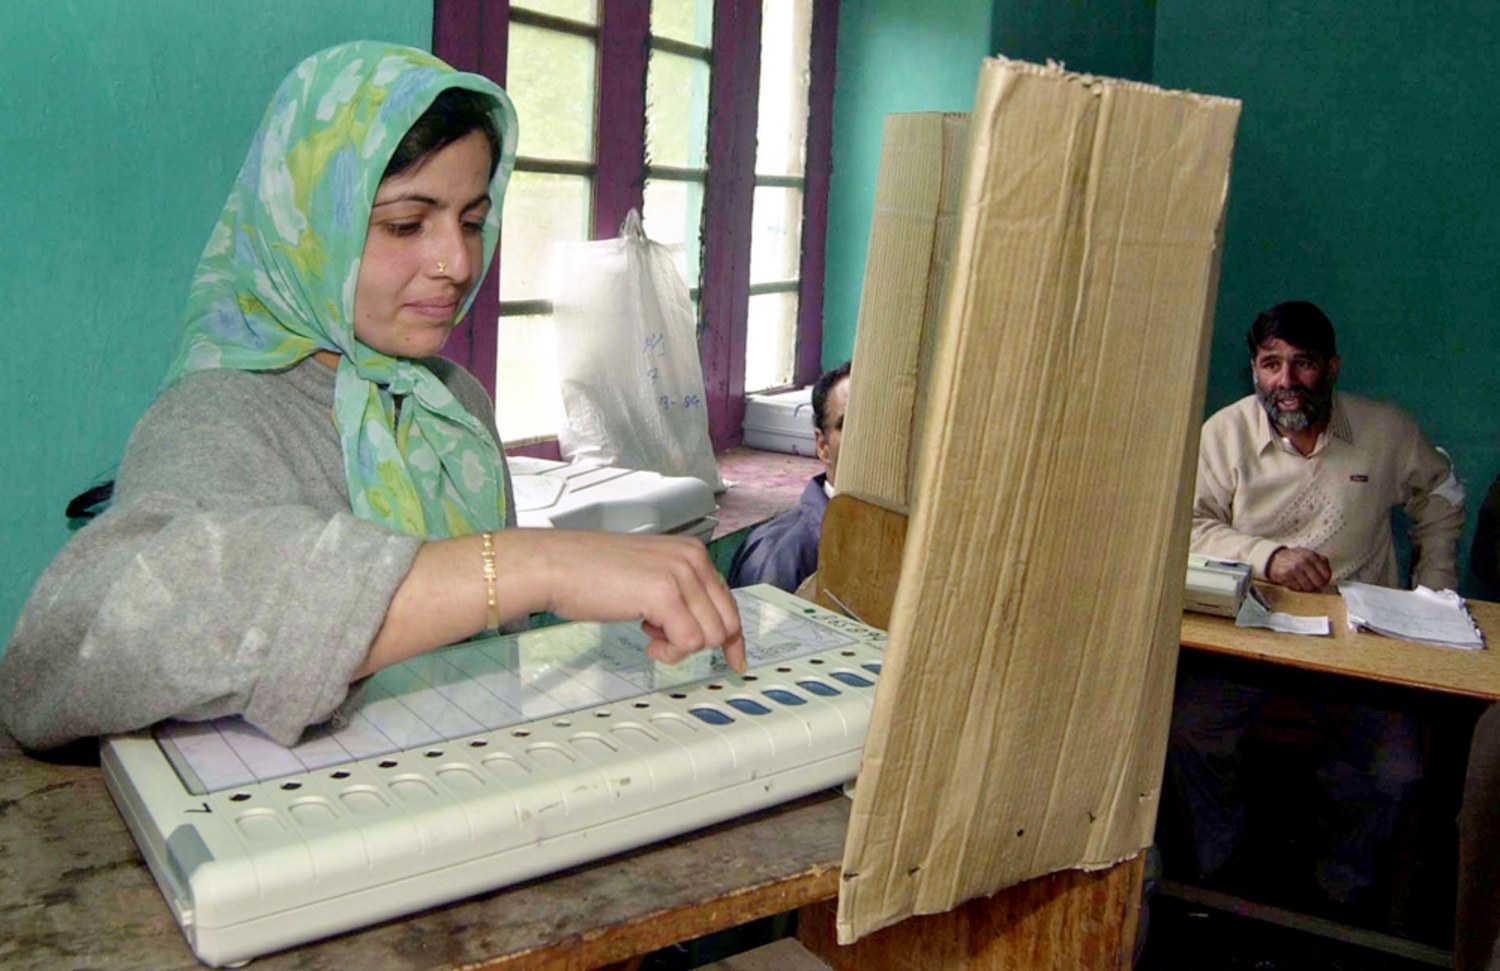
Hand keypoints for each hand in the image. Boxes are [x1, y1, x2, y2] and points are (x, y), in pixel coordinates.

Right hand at [507, 529, 746, 672]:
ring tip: (650, 636)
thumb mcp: (647, 575)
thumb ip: (677, 593)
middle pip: (726, 622)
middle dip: (700, 644)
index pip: (728, 600)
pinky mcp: (665, 595)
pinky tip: (647, 642)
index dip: (733, 637)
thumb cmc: (589, 572)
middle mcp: (692, 559)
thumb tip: (698, 626)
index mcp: (691, 552)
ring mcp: (680, 575)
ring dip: (680, 648)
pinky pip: (689, 642)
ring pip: (711, 636)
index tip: (735, 659)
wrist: (554, 566)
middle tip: (664, 643)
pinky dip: (670, 652)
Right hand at [1266, 546, 1331, 591]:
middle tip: (1312, 582)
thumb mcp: (1308, 553)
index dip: (1325, 579)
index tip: (1322, 580)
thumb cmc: (1292, 557)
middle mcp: (1303, 562)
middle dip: (1316, 584)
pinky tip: (1294, 581)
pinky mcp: (1286, 577)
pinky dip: (1297, 586)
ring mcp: (1294, 570)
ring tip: (1302, 581)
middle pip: (1319, 582)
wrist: (1273, 558)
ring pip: (1309, 587)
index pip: (1326, 574)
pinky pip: (1298, 588)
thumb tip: (1328, 572)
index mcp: (1311, 556)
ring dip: (1306, 586)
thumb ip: (1320, 560)